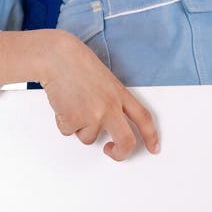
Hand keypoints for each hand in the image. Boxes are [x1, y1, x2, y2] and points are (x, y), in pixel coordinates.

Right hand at [40, 30, 159, 161]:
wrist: (57, 57)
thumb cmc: (77, 63)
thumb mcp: (104, 80)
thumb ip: (111, 100)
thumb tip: (108, 124)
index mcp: (119, 93)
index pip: (143, 118)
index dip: (151, 135)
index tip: (154, 148)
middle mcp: (110, 106)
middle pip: (126, 141)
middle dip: (120, 154)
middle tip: (111, 151)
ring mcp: (93, 115)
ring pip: (89, 138)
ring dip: (80, 127)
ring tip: (74, 102)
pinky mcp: (74, 121)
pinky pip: (69, 132)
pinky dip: (64, 122)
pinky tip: (63, 102)